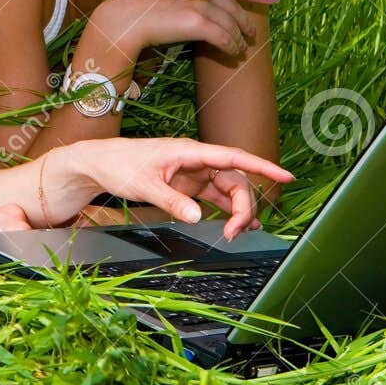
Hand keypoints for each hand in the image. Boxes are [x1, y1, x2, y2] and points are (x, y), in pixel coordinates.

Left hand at [66, 137, 291, 240]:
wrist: (100, 163)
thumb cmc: (120, 165)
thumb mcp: (144, 185)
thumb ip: (171, 201)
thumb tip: (197, 217)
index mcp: (190, 151)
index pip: (234, 157)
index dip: (262, 166)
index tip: (286, 176)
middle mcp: (197, 160)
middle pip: (235, 180)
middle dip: (242, 205)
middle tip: (235, 232)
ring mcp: (194, 173)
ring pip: (228, 190)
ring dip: (236, 211)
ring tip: (236, 234)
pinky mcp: (189, 185)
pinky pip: (216, 197)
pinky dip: (226, 211)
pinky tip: (234, 227)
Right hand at [100, 0, 276, 57]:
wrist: (121, 20)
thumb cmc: (133, 10)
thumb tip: (193, 10)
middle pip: (233, 5)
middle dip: (246, 20)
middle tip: (254, 33)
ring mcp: (198, 3)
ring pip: (231, 22)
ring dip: (240, 38)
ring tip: (243, 48)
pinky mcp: (196, 21)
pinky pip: (223, 36)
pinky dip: (232, 46)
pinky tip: (234, 53)